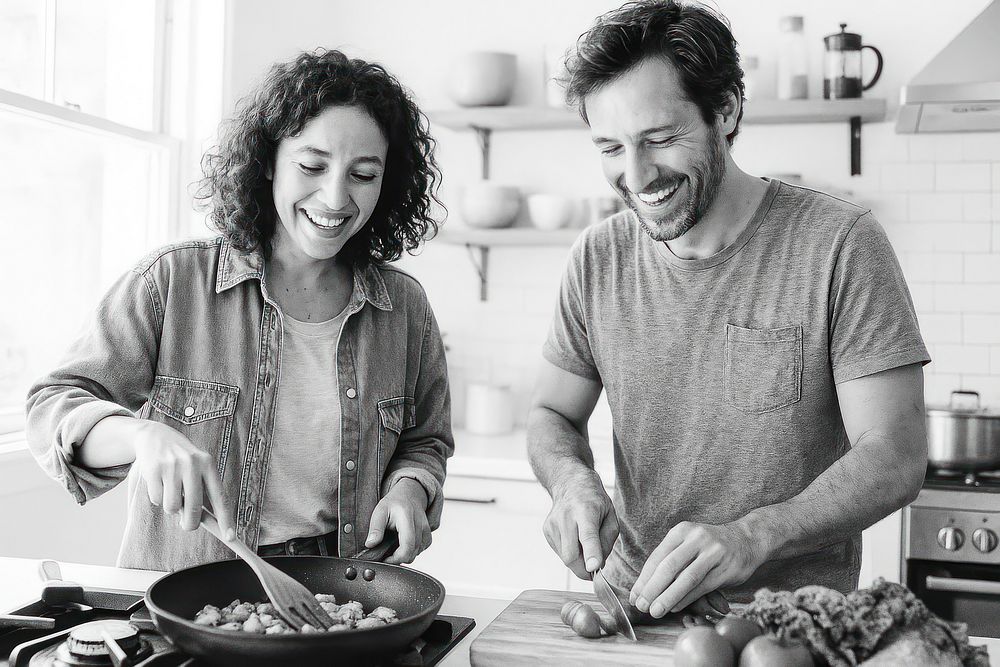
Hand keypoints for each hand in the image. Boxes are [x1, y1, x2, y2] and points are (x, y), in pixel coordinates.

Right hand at [131, 420, 233, 537]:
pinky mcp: (153, 470)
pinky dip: (157, 498)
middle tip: (187, 525)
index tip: (230, 536)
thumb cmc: (182, 460)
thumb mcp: (198, 468)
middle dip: (191, 523)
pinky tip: (159, 483)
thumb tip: (211, 522)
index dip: (226, 518)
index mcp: (208, 464)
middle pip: (194, 508)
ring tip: (171, 492)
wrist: (155, 436)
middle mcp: (192, 463)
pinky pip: (157, 500)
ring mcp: (172, 466)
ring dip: (171, 508)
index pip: (220, 496)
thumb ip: (203, 492)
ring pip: (173, 507)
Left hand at [365, 478, 430, 564]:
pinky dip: (412, 551)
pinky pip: (422, 549)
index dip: (396, 558)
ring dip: (405, 555)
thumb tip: (370, 544)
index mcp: (407, 518)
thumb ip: (375, 528)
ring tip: (394, 548)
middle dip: (398, 558)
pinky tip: (403, 545)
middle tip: (386, 555)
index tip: (385, 559)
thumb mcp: (380, 511)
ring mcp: (426, 529)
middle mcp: (420, 524)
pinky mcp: (428, 534)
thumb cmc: (394, 503)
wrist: (409, 494)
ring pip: (417, 552)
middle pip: (412, 552)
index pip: (407, 546)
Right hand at [542, 471, 618, 579]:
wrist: (570, 483)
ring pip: (565, 558)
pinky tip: (574, 537)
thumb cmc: (594, 501)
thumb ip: (607, 540)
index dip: (591, 553)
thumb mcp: (611, 516)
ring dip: (578, 559)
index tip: (593, 567)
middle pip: (571, 555)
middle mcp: (565, 516)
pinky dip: (570, 552)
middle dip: (584, 569)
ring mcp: (552, 523)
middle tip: (595, 564)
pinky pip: (560, 552)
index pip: (587, 535)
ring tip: (584, 540)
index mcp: (586, 510)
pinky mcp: (546, 530)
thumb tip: (596, 564)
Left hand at [629, 521, 761, 617]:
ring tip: (655, 611)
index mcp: (681, 531)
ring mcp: (713, 553)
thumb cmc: (711, 546)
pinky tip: (675, 607)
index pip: (657, 558)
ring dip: (668, 597)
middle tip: (641, 606)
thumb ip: (671, 562)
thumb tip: (645, 589)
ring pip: (685, 578)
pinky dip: (687, 598)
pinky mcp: (726, 568)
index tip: (634, 596)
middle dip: (652, 589)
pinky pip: (702, 586)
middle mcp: (696, 539)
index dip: (644, 579)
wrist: (748, 539)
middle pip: (668, 567)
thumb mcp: (689, 544)